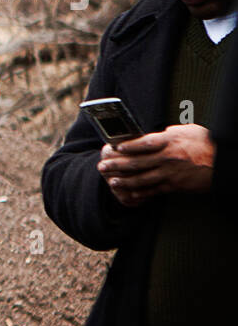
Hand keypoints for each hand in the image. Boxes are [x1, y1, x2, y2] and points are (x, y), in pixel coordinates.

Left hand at [97, 124, 215, 205]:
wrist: (224, 162)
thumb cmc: (207, 143)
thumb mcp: (188, 131)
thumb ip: (169, 133)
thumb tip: (156, 133)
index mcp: (170, 141)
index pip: (142, 143)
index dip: (126, 146)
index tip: (113, 147)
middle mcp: (168, 157)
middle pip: (136, 162)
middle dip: (117, 164)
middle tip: (102, 166)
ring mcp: (170, 173)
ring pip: (141, 178)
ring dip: (124, 180)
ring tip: (111, 181)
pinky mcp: (175, 185)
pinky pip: (154, 190)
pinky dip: (140, 193)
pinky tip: (130, 194)